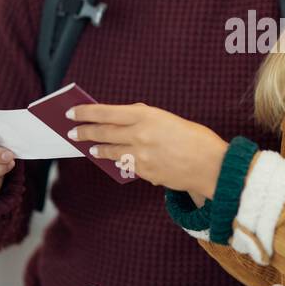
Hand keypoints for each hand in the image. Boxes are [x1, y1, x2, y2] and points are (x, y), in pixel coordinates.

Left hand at [66, 102, 227, 196]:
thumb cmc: (197, 139)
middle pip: (102, 133)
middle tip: (72, 132)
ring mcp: (140, 156)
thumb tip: (126, 118)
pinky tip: (116, 159)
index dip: (86, 112)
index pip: (106, 112)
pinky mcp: (145, 173)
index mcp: (146, 116)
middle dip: (84, 132)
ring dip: (98, 149)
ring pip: (110, 152)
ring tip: (91, 148)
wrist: (212, 167)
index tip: (72, 112)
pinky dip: (120, 161)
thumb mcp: (169, 119)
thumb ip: (146, 118)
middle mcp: (139, 135)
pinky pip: (126, 165)